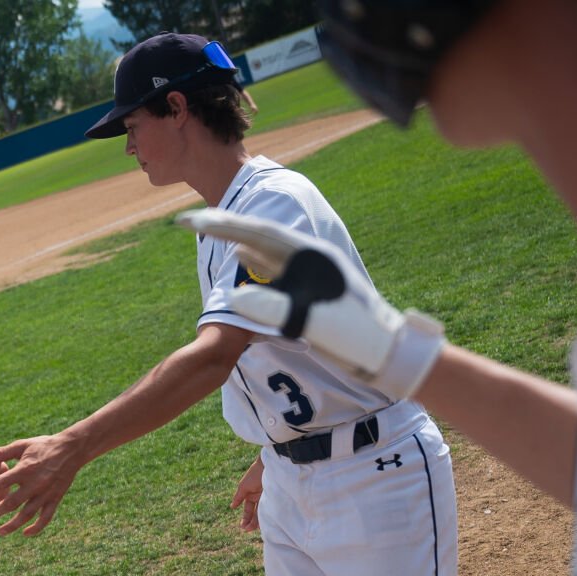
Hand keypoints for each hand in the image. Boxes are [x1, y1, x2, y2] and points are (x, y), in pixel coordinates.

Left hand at [0, 432, 84, 535]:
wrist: (72, 450)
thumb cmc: (44, 445)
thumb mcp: (22, 444)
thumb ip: (3, 453)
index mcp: (25, 469)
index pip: (1, 483)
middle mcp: (34, 484)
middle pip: (11, 503)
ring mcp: (46, 494)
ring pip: (27, 514)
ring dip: (12, 525)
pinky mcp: (55, 499)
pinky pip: (46, 517)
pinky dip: (36, 528)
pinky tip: (26, 533)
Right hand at [177, 209, 445, 401]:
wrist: (387, 352)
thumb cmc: (354, 337)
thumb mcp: (312, 322)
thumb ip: (273, 308)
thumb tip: (235, 297)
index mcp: (309, 256)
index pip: (258, 233)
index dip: (222, 226)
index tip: (192, 221)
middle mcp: (308, 257)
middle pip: (258, 234)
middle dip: (223, 226)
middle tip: (188, 221)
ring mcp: (309, 272)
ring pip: (264, 248)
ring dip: (236, 237)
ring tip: (208, 228)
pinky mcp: (308, 290)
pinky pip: (274, 267)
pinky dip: (253, 260)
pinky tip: (241, 257)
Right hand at [231, 457, 263, 532]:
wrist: (269, 466)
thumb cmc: (254, 474)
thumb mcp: (244, 486)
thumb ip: (238, 497)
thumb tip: (232, 506)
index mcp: (250, 495)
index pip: (248, 510)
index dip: (245, 518)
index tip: (242, 526)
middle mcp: (259, 498)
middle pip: (255, 513)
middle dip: (251, 522)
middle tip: (247, 530)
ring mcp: (267, 499)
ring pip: (262, 513)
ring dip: (257, 521)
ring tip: (253, 529)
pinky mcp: (275, 499)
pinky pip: (270, 510)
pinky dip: (267, 517)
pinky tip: (264, 523)